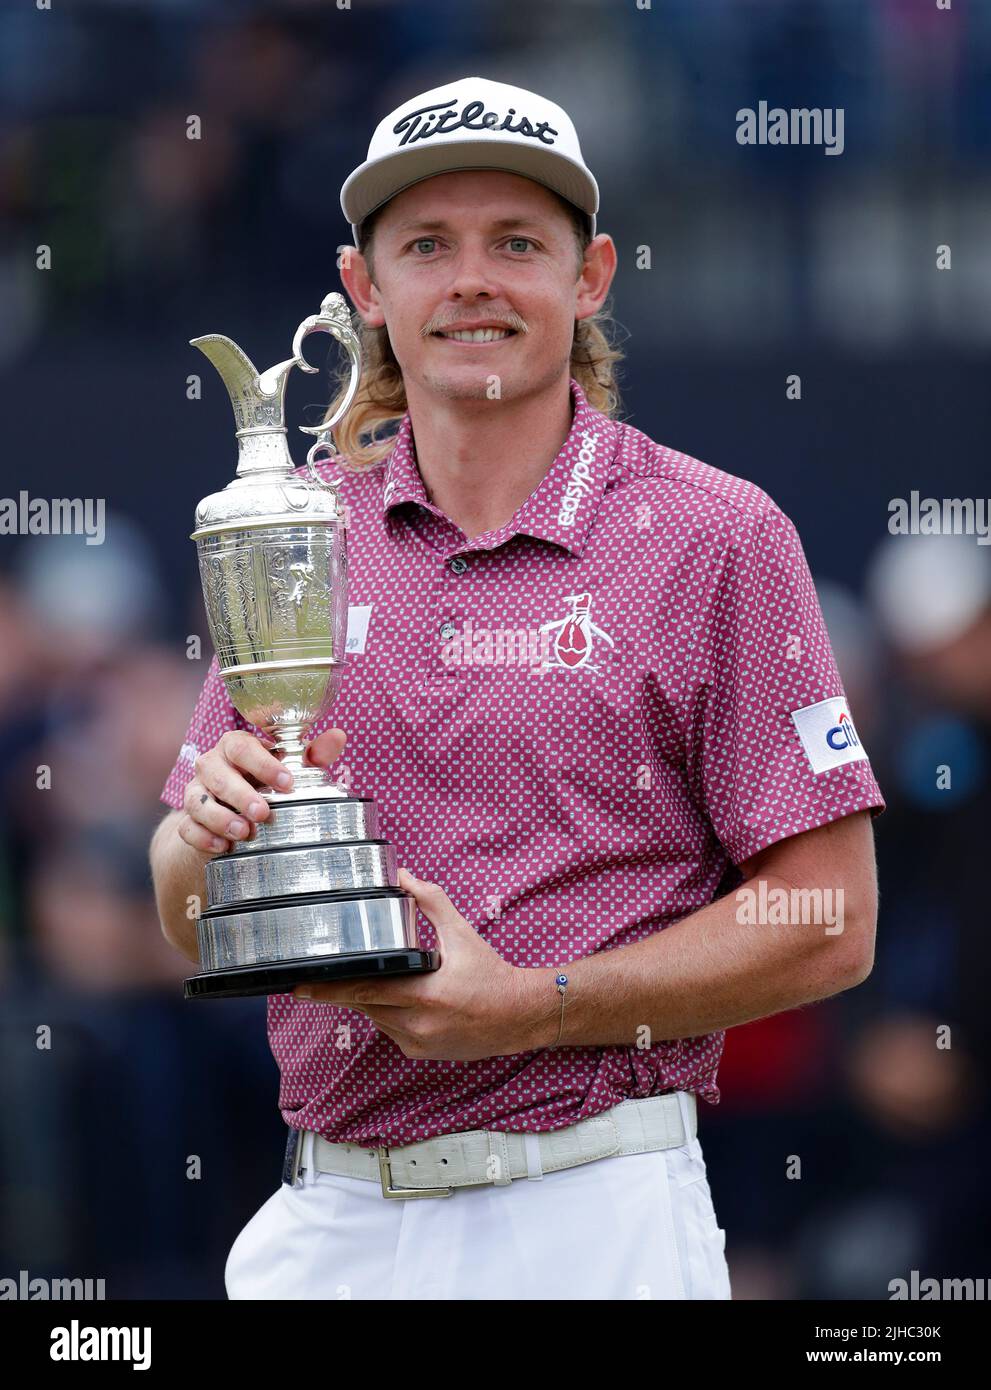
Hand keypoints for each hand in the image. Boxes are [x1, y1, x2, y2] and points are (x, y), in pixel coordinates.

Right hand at [177, 726, 346, 854]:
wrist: (232, 812)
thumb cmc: (265, 783)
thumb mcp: (290, 768)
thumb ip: (312, 755)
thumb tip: (338, 737)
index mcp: (235, 747)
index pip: (243, 747)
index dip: (263, 764)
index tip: (287, 783)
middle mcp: (211, 765)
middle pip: (216, 772)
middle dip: (239, 794)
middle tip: (262, 812)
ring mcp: (195, 792)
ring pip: (195, 800)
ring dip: (219, 817)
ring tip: (243, 832)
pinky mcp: (187, 819)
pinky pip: (186, 827)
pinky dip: (202, 838)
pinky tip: (222, 847)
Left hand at [294, 869, 556, 1059]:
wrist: (518, 1015)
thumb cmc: (490, 973)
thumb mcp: (461, 933)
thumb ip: (430, 902)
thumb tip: (404, 875)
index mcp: (425, 995)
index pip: (365, 993)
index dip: (329, 990)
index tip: (300, 987)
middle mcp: (418, 1024)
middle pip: (365, 1006)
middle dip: (350, 989)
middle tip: (329, 974)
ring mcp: (418, 1043)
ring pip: (377, 1019)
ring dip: (374, 1001)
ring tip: (390, 980)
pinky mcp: (420, 1054)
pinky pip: (391, 1032)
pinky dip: (391, 1015)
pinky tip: (406, 1000)